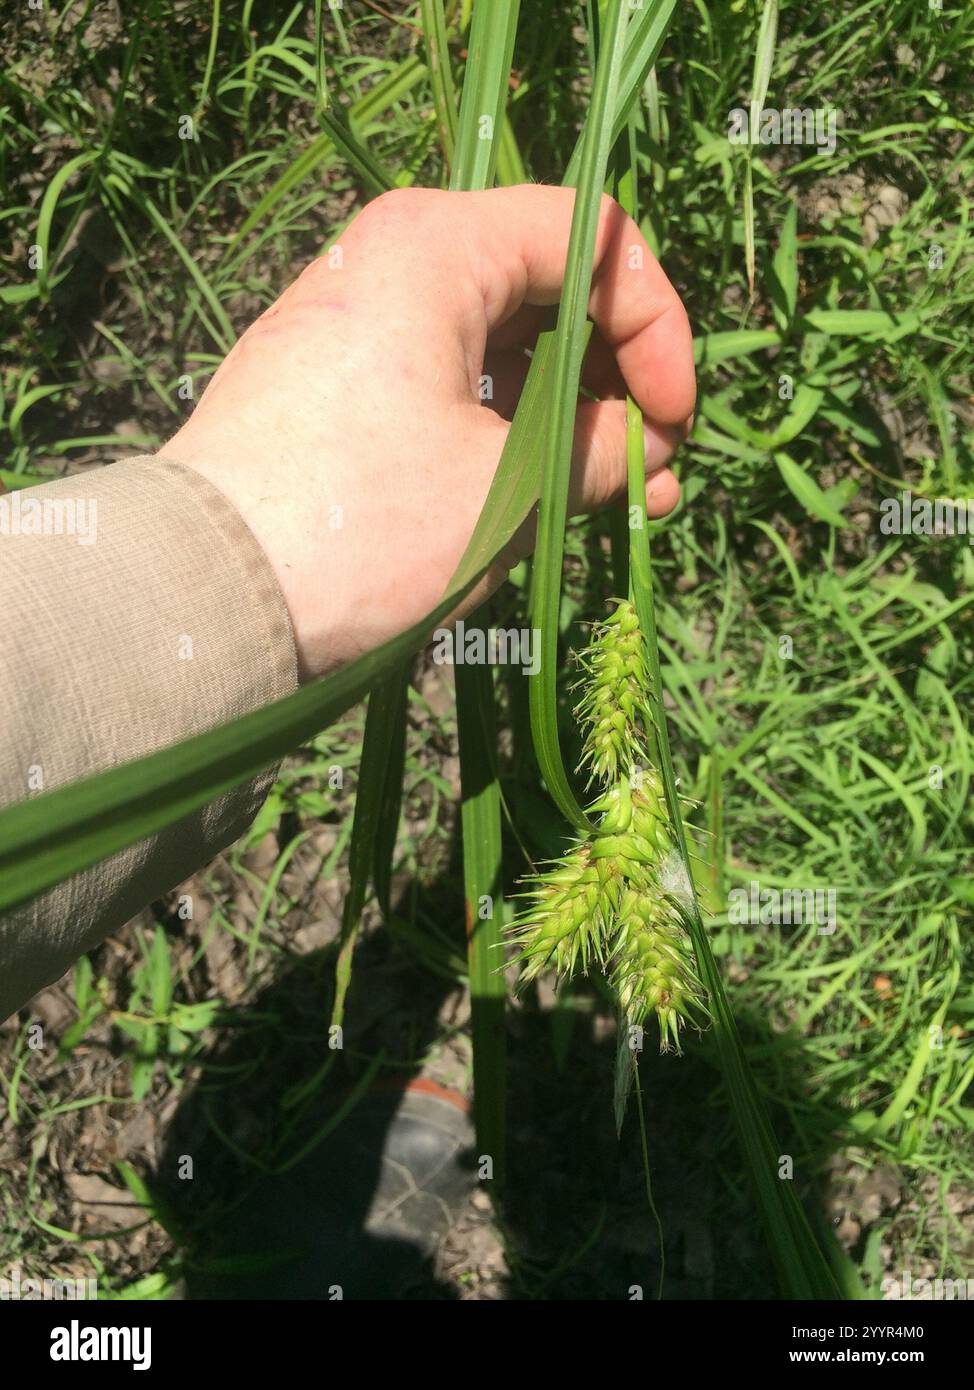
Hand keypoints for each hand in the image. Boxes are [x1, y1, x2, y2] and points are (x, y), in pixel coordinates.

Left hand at [162, 185, 694, 681]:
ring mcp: (357, 324)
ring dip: (569, 417)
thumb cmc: (365, 526)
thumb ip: (603, 456)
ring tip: (615, 499)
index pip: (595, 238)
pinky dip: (506, 433)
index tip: (677, 421)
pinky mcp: (336, 388)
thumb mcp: (510, 490)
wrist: (209, 599)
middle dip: (617, 379)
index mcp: (437, 243)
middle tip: (654, 468)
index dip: (658, 326)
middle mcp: (391, 259)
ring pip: (501, 345)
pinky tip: (542, 499)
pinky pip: (449, 387)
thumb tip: (649, 456)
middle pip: (548, 288)